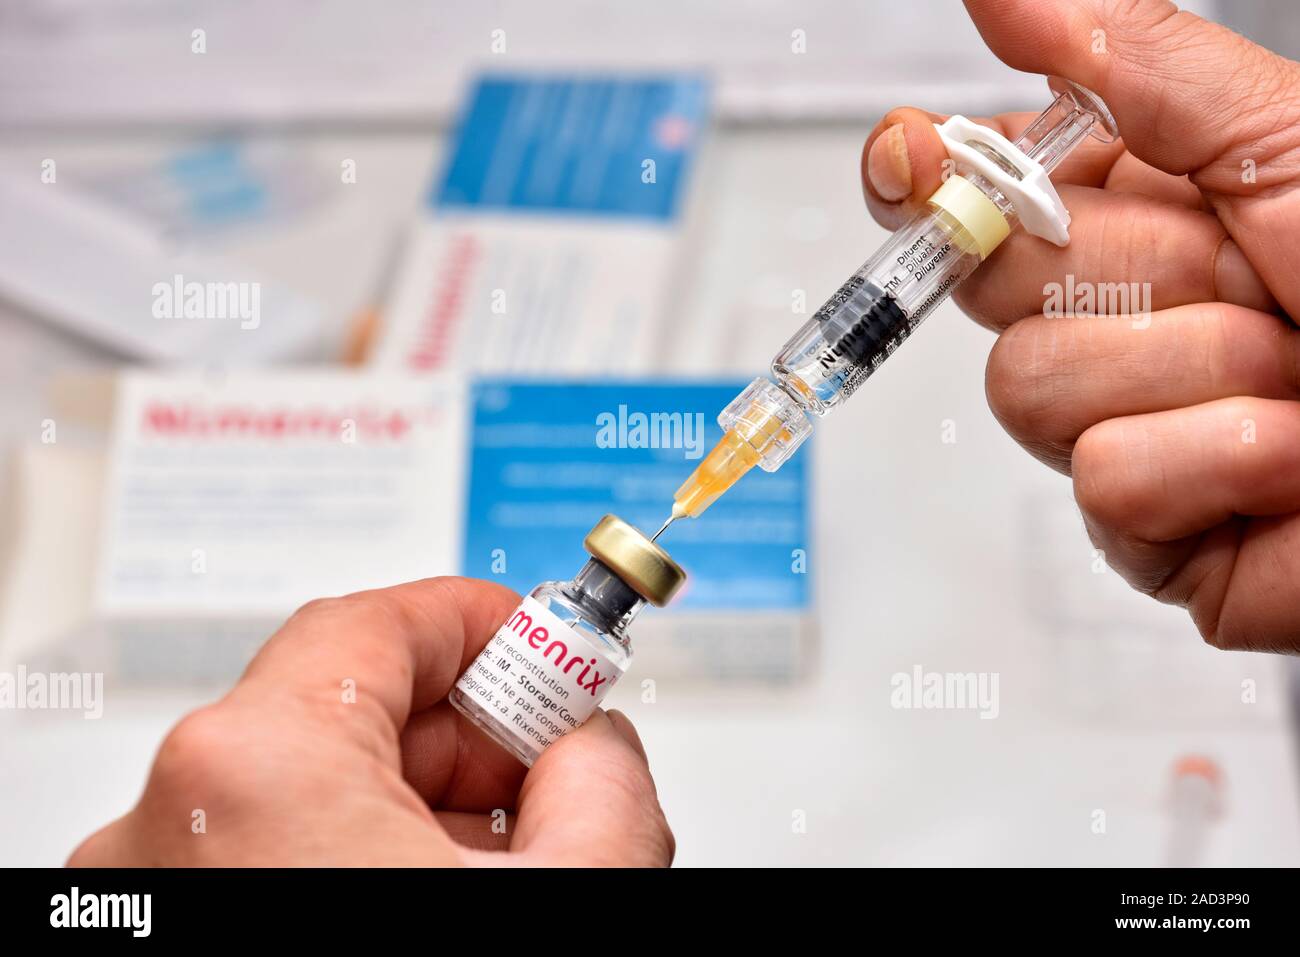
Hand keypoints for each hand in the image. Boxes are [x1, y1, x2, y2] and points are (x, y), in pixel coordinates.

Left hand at [68, 578, 673, 865]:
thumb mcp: (578, 885)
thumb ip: (610, 776)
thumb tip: (600, 741)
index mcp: (253, 771)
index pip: (381, 620)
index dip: (493, 622)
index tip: (555, 646)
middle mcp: (173, 820)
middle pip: (350, 707)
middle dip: (475, 731)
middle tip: (560, 769)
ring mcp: (159, 881)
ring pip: (316, 790)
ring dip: (428, 805)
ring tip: (512, 857)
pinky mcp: (170, 916)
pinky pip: (276, 848)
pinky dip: (366, 851)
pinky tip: (445, 884)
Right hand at [862, 0, 1299, 652]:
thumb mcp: (1284, 140)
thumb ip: (1132, 68)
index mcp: (1148, 213)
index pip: (981, 194)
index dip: (930, 178)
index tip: (912, 159)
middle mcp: (1121, 315)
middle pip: (987, 285)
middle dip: (1116, 268)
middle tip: (1235, 269)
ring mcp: (1126, 423)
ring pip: (1029, 388)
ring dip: (1183, 368)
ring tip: (1290, 373)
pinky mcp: (1146, 529)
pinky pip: (1102, 485)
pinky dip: (1208, 462)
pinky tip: (1284, 455)